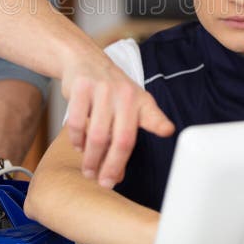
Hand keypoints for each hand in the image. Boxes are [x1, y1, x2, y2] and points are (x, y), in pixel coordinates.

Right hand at [61, 56, 173, 187]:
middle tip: (105, 182)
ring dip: (91, 158)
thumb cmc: (110, 92)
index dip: (160, 123)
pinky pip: (76, 122)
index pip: (152, 116)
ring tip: (89, 170)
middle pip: (122, 138)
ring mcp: (102, 90)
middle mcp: (124, 94)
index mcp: (140, 100)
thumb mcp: (128, 108)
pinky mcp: (81, 87)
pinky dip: (77, 140)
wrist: (85, 60)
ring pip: (97, 135)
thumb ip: (127, 138)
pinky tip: (79, 146)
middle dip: (112, 166)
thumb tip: (118, 176)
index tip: (167, 131)